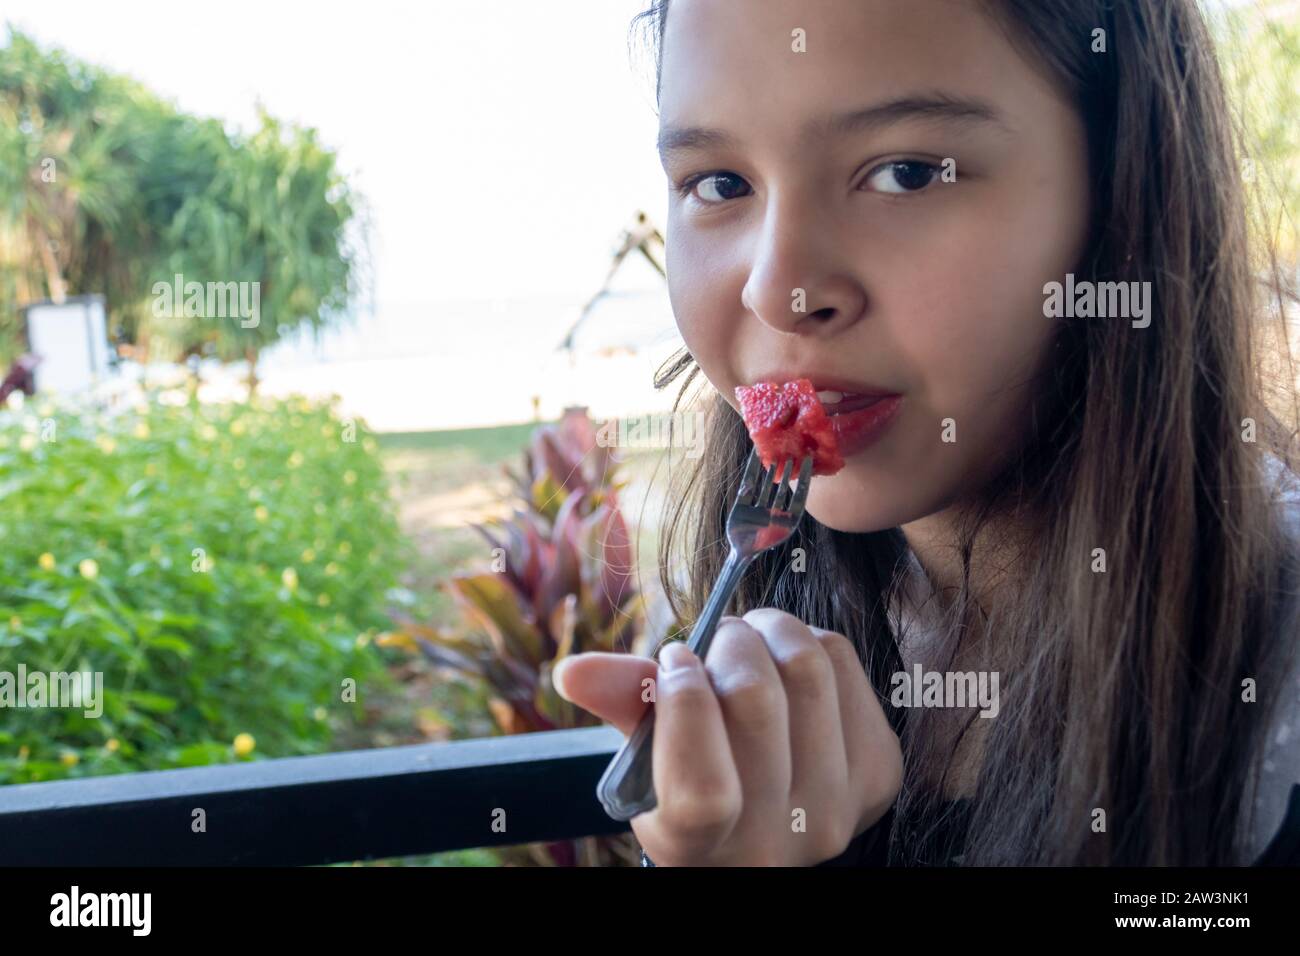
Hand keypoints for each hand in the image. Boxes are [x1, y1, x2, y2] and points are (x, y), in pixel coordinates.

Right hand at [554, 608, 902, 864]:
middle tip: (710, 643)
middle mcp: (776, 842)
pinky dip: (808, 640)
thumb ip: (621, 706)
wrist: (769, 815)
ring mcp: (838, 808)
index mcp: (700, 848)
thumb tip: (573, 669)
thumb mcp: (646, 753)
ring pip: (806, 667)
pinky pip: (843, 662)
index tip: (672, 664)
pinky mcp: (880, 769)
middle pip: (756, 700)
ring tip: (745, 642)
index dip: (684, 704)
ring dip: (767, 631)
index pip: (704, 790)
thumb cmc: (693, 774)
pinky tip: (786, 662)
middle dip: (724, 644)